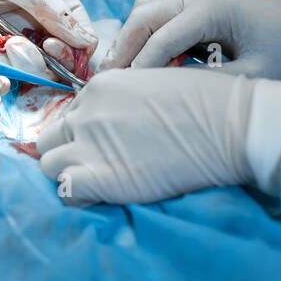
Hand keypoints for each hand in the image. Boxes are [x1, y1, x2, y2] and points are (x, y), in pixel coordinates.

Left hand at [0, 0, 97, 52]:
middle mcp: (39, 18)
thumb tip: (88, 42)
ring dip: (5, 50)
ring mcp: (13, 32)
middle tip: (13, 42)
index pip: (82, 36)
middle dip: (37, 56)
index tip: (54, 50)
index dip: (76, 52)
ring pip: (25, 64)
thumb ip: (54, 12)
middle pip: (56, 58)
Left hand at [36, 68, 280, 205]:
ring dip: (70, 175)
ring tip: (102, 183)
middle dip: (68, 152)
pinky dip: (79, 197)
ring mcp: (89, 144)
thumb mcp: (154, 83)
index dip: (83, 133)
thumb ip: (124, 100)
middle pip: (50, 138)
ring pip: (49, 166)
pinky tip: (104, 196)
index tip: (105, 145)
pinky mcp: (100, 177)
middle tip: (99, 166)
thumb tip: (116, 122)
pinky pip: (66, 192)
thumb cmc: (207, 103)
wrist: (230, 124)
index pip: (69, 114)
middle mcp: (86, 112)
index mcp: (100, 86)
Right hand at [101, 0, 280, 81]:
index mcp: (214, 9)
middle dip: (123, 47)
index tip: (120, 92)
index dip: (139, 67)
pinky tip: (142, 54)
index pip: (162, 38)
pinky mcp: (201, 1)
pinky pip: (160, 7)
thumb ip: (208, 83)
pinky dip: (144, 27)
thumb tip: (166, 93)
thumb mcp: (254, 76)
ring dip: (130, 34)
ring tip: (119, 69)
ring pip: (148, 7)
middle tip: (106, 80)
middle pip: (145, 14)